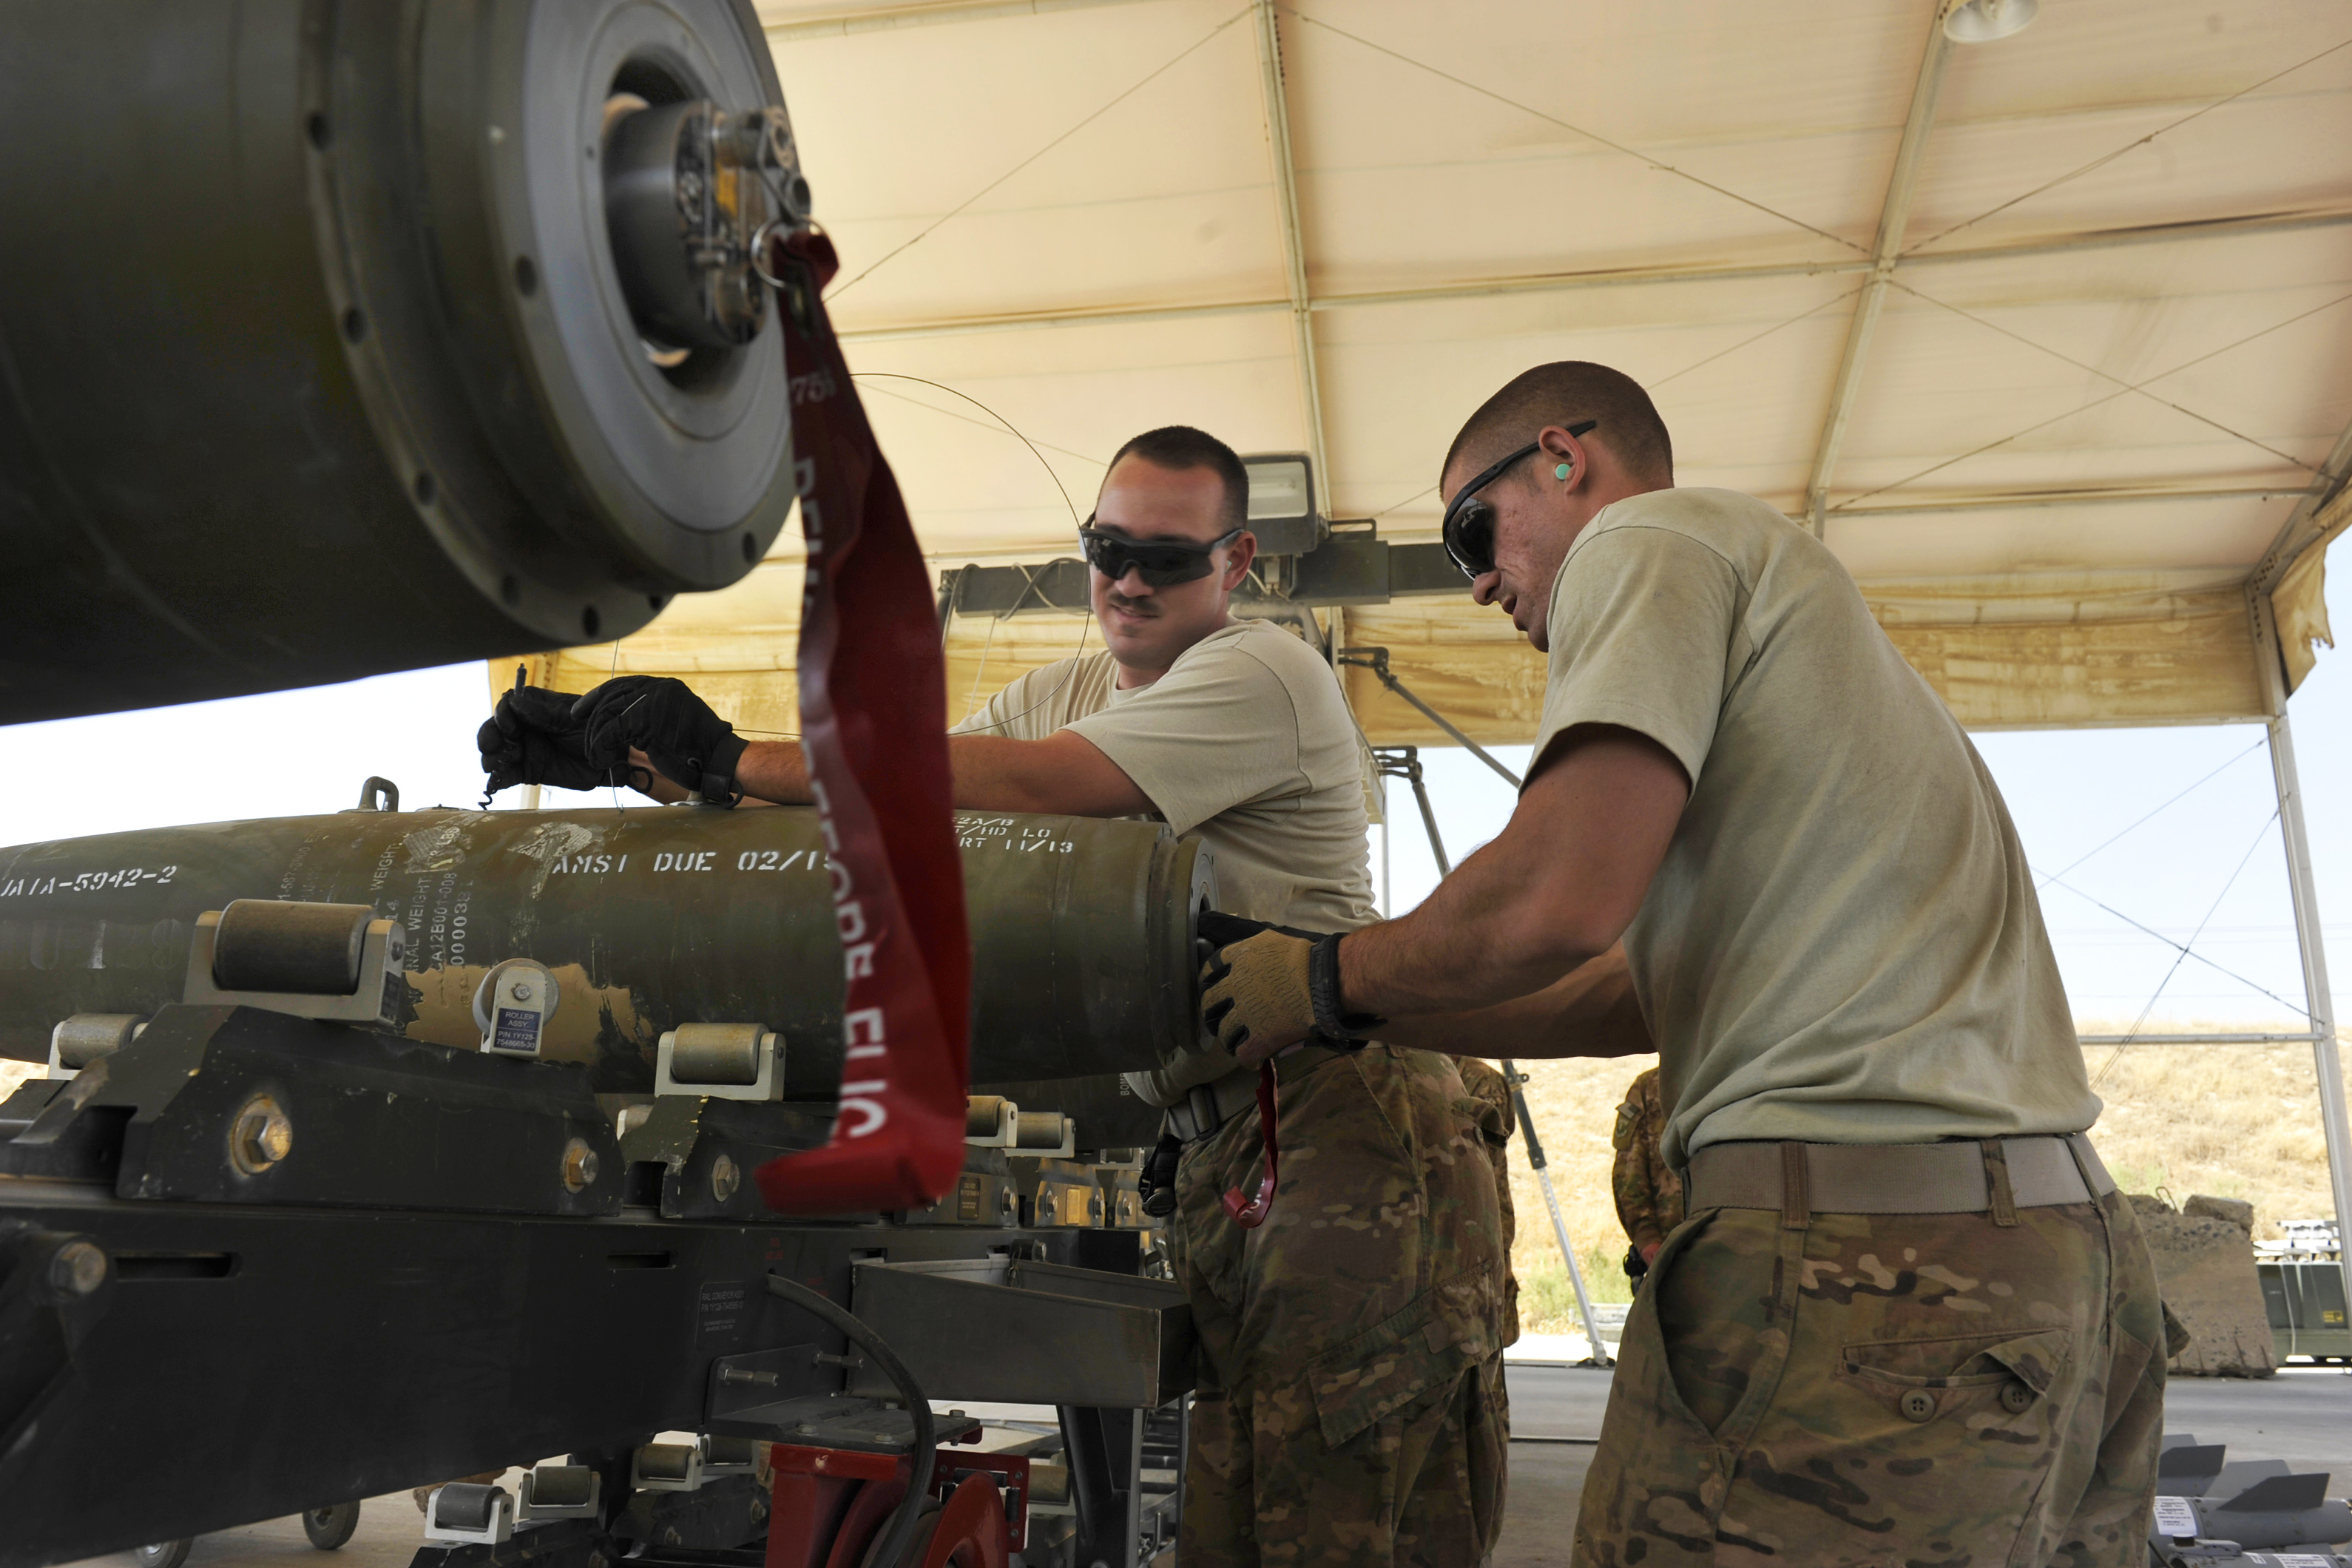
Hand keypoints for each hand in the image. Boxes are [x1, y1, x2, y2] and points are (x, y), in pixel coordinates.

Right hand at [478, 684, 633, 794]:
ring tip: (495, 765)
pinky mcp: (528, 771)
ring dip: (491, 758)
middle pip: (496, 730)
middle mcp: (525, 728)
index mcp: (534, 708)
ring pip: (497, 753)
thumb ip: (542, 713)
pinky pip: (508, 775)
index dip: (502, 715)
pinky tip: (496, 782)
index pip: (507, 706)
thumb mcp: (570, 718)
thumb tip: (514, 703)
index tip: (510, 726)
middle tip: (490, 746)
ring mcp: (525, 750)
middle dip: (488, 737)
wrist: (612, 759)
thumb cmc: (594, 729)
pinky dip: (498, 779)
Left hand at [570, 676, 746, 802]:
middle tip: (576, 720)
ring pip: (608, 713)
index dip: (600, 694)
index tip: (585, 707)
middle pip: (612, 694)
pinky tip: (600, 759)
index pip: (624, 684)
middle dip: (590, 709)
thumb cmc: (700, 751)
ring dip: (595, 735)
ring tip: (594, 752)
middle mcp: (658, 688)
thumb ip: (653, 716)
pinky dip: (600, 747)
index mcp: (665, 687)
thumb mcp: (675, 723)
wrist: (719, 760)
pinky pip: (610, 731)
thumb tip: (624, 722)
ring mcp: (652, 702)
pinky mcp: (645, 721)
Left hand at [1199, 924, 1315, 1065]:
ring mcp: (1245, 1013)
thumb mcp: (1271, 940)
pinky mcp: (1260, 1037)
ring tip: (1235, 1043)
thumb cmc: (1307, 957)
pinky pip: (1243, 1054)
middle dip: (1211, 1013)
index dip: (1209, 983)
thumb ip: (1253, 947)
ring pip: (1224, 1032)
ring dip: (1228, 1039)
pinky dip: (1247, 1059)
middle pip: (1209, 1003)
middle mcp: (1236, 986)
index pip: (1210, 971)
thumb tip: (1251, 953)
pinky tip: (1253, 1061)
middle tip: (1218, 1019)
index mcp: (1238, 959)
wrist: (1326, 980)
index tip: (1212, 989)